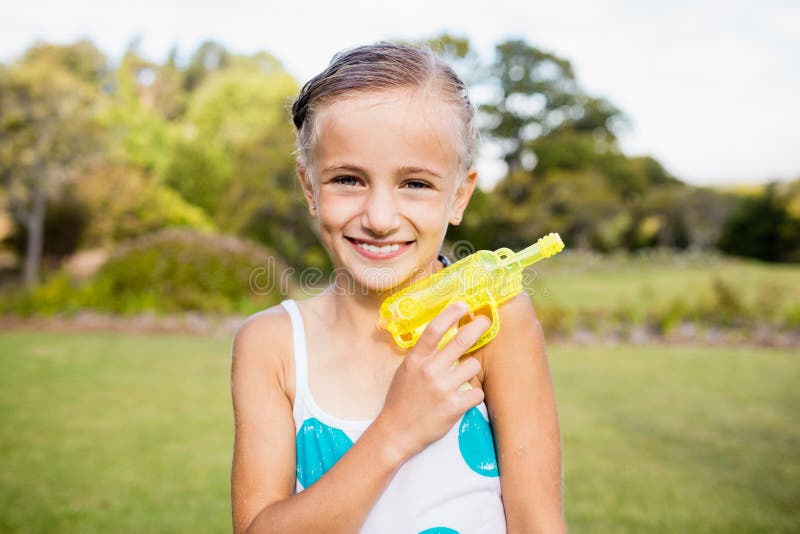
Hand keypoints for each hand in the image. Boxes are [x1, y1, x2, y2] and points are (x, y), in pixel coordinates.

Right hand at [375, 301, 490, 461]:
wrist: (396, 432)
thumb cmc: (401, 399)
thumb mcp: (406, 371)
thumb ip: (424, 355)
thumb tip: (445, 335)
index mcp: (416, 360)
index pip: (435, 329)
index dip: (450, 313)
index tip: (463, 304)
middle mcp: (430, 371)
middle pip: (461, 341)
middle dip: (477, 327)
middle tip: (486, 321)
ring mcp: (443, 388)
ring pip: (472, 366)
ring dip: (470, 370)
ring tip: (461, 379)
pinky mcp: (454, 407)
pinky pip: (477, 392)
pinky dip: (474, 394)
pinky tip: (463, 398)